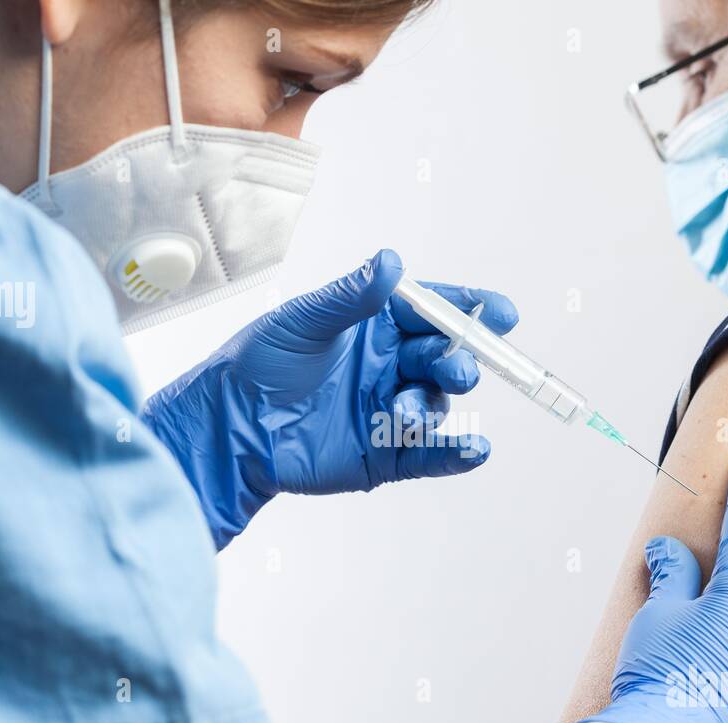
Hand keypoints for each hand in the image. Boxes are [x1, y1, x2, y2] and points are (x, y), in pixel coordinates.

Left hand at [142, 249, 517, 548]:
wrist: (228, 428)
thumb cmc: (257, 365)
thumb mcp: (301, 322)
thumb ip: (349, 298)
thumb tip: (390, 263)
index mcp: (375, 326)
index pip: (433, 313)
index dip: (469, 311)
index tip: (499, 313)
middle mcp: (389, 366)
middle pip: (442, 358)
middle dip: (458, 360)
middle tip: (456, 367)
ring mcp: (388, 410)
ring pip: (433, 405)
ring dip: (434, 405)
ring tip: (409, 410)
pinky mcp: (383, 454)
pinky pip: (429, 455)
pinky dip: (454, 454)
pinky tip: (474, 450)